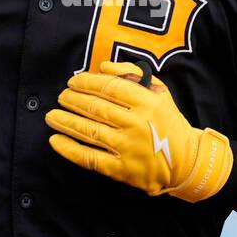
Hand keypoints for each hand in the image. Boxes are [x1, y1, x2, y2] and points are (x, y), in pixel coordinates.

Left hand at [45, 60, 233, 201]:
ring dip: (65, 121)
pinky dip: (69, 149)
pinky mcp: (121, 169)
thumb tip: (102, 67)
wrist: (186, 161)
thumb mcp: (159, 92)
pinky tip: (55, 140)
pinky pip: (90, 158)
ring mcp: (128, 148)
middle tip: (61, 97)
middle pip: (95, 108)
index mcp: (146, 102)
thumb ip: (132, 75)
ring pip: (89, 131)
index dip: (86, 82)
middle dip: (72, 100)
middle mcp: (136, 123)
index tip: (72, 82)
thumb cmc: (168, 122)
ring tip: (51, 115)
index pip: (109, 87)